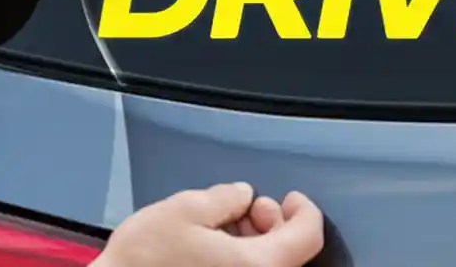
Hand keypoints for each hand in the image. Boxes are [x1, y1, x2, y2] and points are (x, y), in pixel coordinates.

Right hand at [93, 183, 324, 266]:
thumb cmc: (148, 257)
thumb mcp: (186, 209)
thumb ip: (225, 198)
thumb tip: (244, 196)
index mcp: (258, 266)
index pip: (307, 238)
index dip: (305, 211)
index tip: (290, 197)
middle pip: (288, 255)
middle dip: (273, 224)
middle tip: (246, 207)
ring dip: (255, 243)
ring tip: (224, 224)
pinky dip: (240, 260)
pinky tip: (214, 247)